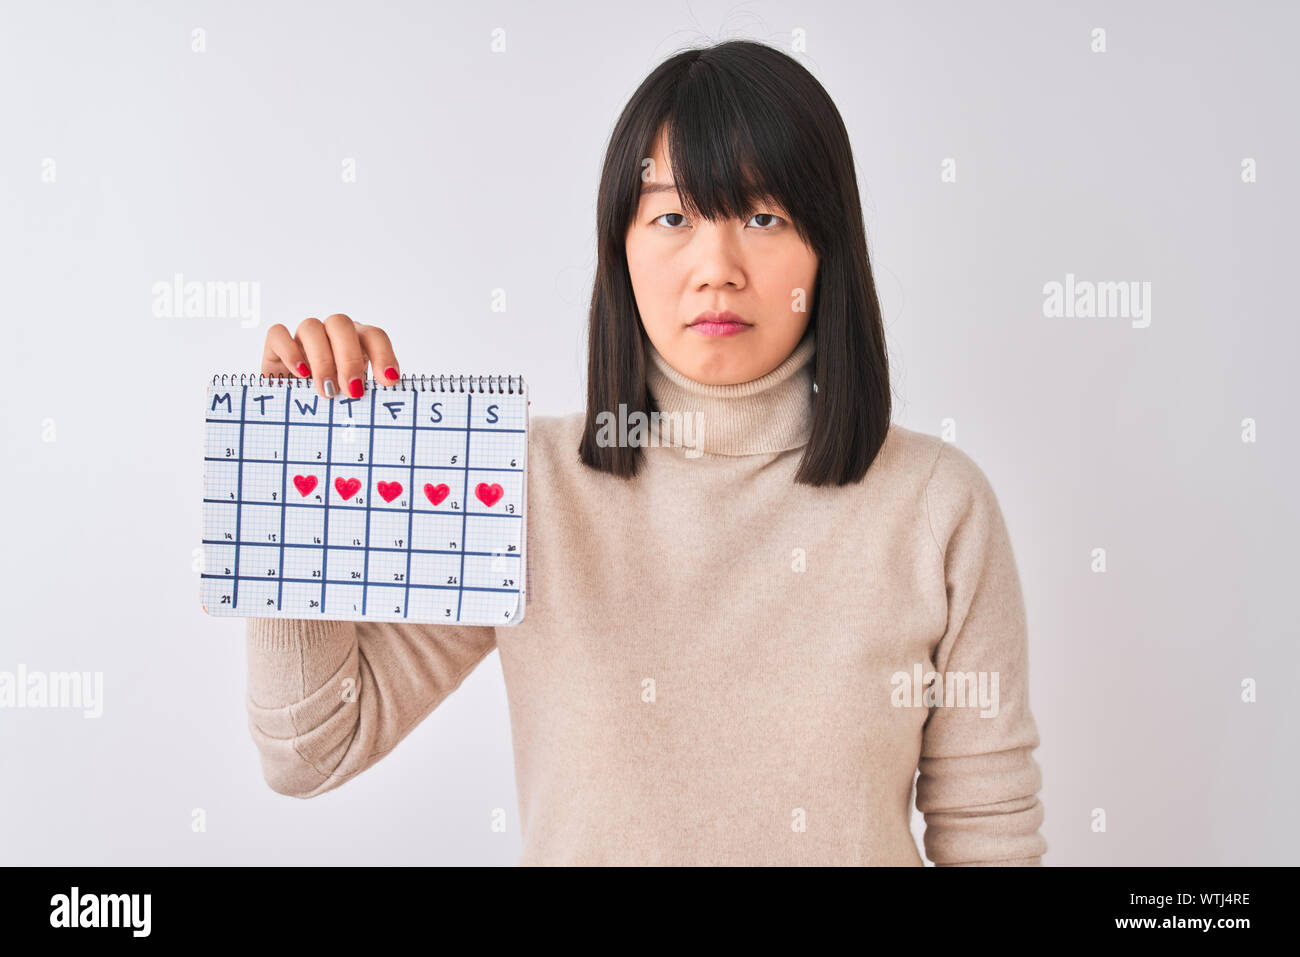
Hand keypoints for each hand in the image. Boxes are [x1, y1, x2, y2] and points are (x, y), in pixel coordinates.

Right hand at [261, 314, 400, 399]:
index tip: (389, 381)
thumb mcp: (352, 401)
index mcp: (357, 342)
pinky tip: (301, 375)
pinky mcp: (275, 346)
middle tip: (353, 391)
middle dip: (349, 358)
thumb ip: (366, 396)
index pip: (373, 335)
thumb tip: (382, 408)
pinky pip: (278, 334)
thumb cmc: (330, 406)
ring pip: (311, 327)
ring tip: (328, 392)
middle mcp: (330, 335)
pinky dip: (290, 352)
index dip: (383, 355)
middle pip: (341, 325)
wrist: (293, 414)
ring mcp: (302, 338)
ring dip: (321, 359)